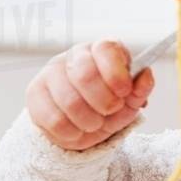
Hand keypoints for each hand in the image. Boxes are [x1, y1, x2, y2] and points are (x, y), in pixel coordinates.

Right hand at [26, 40, 153, 150]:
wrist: (83, 125)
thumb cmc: (109, 105)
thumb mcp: (130, 100)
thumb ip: (140, 89)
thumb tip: (145, 75)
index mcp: (101, 50)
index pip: (106, 49)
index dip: (116, 73)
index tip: (124, 92)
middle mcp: (74, 56)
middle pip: (84, 74)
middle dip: (103, 101)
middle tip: (110, 111)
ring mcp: (51, 72)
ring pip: (69, 100)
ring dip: (89, 121)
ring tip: (95, 124)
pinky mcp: (34, 93)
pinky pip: (53, 118)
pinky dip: (71, 132)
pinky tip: (77, 130)